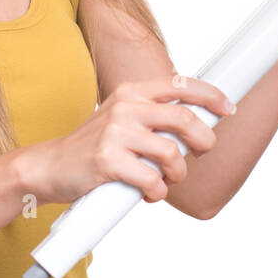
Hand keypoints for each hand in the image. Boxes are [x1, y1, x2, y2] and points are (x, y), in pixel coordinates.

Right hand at [15, 74, 234, 205]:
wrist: (49, 167)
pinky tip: (148, 193)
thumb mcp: (120, 120)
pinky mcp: (107, 160)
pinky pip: (152, 180)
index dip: (210, 95)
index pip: (179, 84)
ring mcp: (115, 133)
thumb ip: (152, 118)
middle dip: (204, 140)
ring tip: (166, 180)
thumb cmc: (92, 148)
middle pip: (184, 118)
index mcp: (130, 92)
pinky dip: (157, 192)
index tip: (228, 108)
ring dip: (177, 173)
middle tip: (201, 152)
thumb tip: (197, 126)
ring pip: (171, 153)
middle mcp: (124, 107)